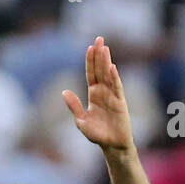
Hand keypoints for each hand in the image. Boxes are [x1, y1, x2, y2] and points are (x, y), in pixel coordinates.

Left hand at [63, 37, 133, 152]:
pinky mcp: (120, 102)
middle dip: (99, 55)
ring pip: (108, 75)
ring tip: (105, 47)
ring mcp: (112, 96)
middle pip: (100, 70)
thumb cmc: (97, 134)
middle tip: (99, 38)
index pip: (91, 74)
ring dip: (106, 61)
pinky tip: (112, 67)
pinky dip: (114, 77)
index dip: (90, 61)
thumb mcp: (81, 121)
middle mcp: (103, 92)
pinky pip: (117, 87)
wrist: (112, 146)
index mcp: (93, 95)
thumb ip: (74, 106)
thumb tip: (64, 91)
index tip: (90, 47)